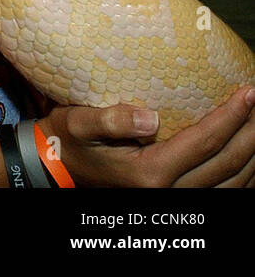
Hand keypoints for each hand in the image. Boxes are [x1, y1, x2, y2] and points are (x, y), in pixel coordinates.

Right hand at [40, 86, 254, 186]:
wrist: (58, 169)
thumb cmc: (69, 140)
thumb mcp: (78, 123)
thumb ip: (111, 120)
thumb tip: (150, 117)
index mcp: (148, 173)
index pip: (203, 143)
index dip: (230, 117)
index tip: (249, 91)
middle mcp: (169, 192)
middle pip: (228, 164)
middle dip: (251, 131)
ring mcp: (177, 201)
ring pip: (234, 182)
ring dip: (253, 152)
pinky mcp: (178, 201)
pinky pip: (225, 191)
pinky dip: (245, 173)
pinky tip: (249, 151)